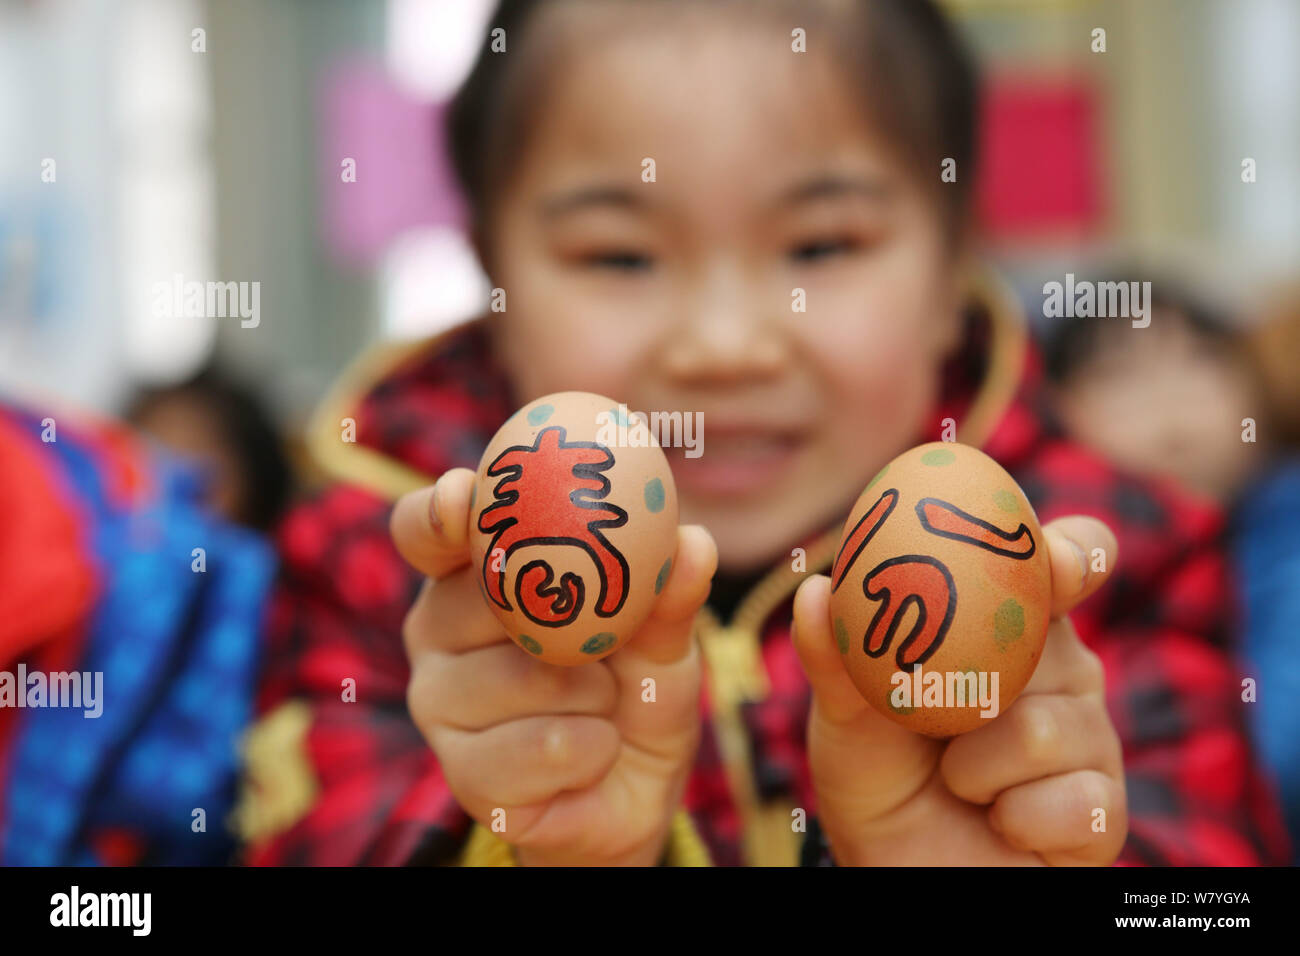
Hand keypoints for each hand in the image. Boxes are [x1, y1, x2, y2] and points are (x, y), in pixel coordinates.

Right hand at [392, 468, 716, 865]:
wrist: (633, 791)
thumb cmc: (636, 689)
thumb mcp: (662, 637)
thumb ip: (669, 594)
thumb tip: (691, 544)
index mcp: (470, 577)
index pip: (426, 529)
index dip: (438, 510)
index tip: (467, 499)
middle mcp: (436, 632)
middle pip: (484, 600)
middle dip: (571, 624)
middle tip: (602, 647)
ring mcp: (439, 704)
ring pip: (526, 677)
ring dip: (597, 696)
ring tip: (601, 706)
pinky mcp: (462, 774)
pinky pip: (544, 746)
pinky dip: (596, 748)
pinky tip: (593, 752)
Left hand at [792, 515, 1126, 864]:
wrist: (893, 863)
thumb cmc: (878, 769)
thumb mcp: (845, 710)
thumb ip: (836, 654)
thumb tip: (816, 592)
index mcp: (1014, 627)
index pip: (1066, 565)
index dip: (1071, 554)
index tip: (1054, 563)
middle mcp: (1064, 675)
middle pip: (1060, 649)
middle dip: (984, 688)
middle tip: (943, 717)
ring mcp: (1091, 742)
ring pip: (1045, 731)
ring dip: (973, 767)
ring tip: (955, 779)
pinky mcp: (1102, 811)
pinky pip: (1071, 801)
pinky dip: (1013, 817)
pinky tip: (998, 821)